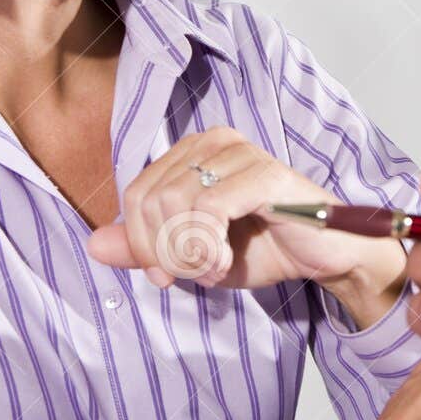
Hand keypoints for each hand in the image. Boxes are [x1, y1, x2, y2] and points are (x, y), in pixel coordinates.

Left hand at [85, 127, 405, 319]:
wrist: (328, 258)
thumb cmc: (267, 248)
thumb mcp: (193, 257)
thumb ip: (146, 250)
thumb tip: (93, 245)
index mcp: (191, 153)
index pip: (135, 194)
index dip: (141, 244)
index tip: (166, 277)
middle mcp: (212, 142)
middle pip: (148, 199)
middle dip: (163, 252)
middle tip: (196, 274)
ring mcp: (238, 153)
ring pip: (173, 203)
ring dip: (188, 253)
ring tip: (215, 267)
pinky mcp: (262, 173)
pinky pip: (206, 208)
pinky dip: (206, 248)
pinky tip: (223, 262)